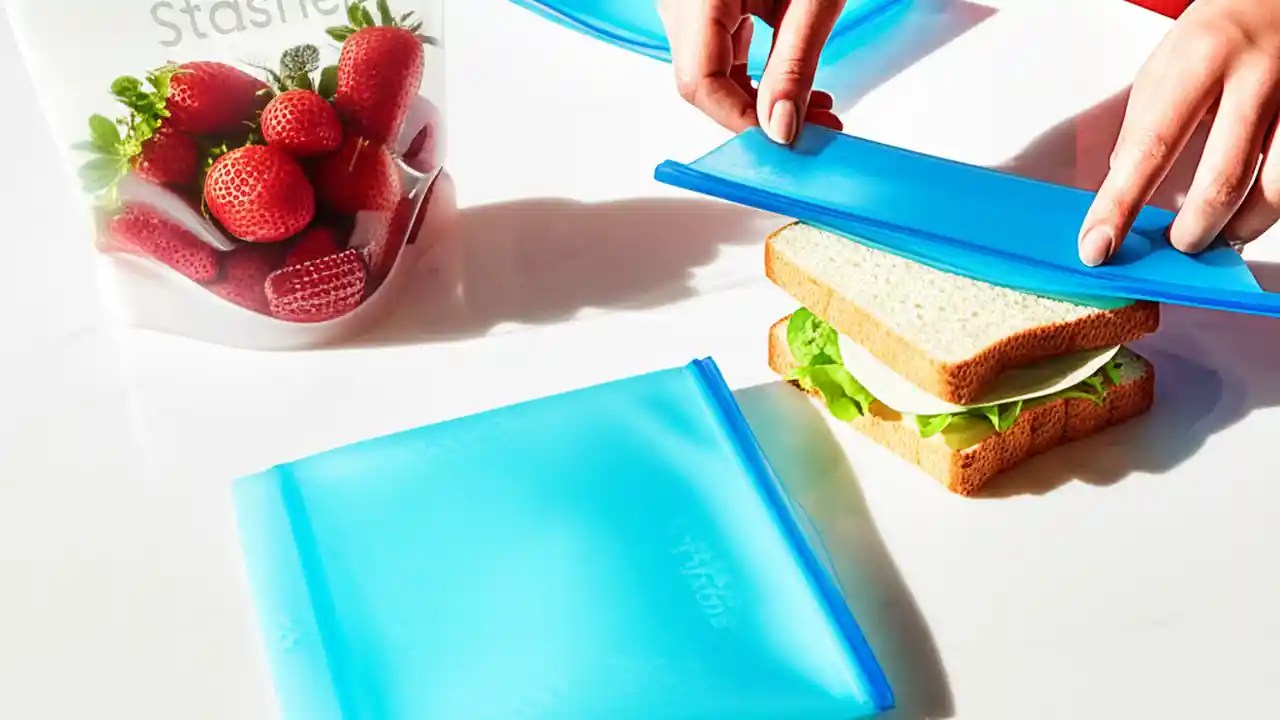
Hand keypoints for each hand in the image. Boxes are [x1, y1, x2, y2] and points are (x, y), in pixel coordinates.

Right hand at [658, 0, 844, 143]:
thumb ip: (796, 62)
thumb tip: (782, 127)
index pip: (701, 82)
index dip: (740, 121)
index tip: (785, 141)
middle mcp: (683, 3)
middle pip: (705, 83)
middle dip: (759, 116)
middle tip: (815, 131)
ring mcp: (692, 6)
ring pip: (715, 74)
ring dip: (764, 101)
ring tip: (818, 111)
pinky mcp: (710, 5)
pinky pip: (725, 53)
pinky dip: (762, 76)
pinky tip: (800, 88)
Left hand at [1080, 0, 1279, 265]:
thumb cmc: (1218, 34)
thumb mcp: (1166, 65)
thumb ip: (1145, 124)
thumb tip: (1124, 186)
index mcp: (1200, 60)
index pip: (1149, 148)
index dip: (1119, 205)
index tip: (1096, 246)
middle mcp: (1256, 77)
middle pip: (1221, 180)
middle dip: (1191, 230)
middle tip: (1174, 244)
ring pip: (1273, 190)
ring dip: (1237, 228)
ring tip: (1215, 235)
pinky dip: (1269, 209)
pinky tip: (1250, 213)